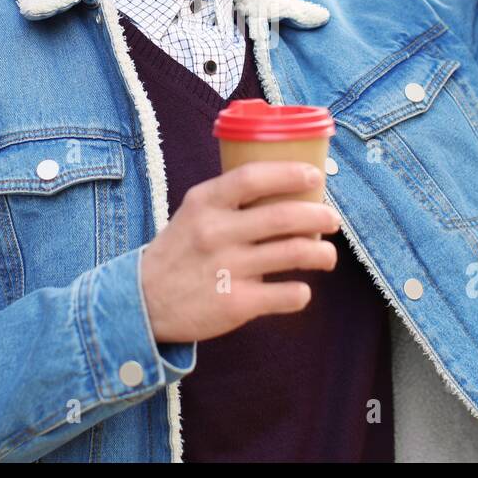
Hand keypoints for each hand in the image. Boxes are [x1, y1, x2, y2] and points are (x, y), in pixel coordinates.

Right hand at [140, 161, 342, 343]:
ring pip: (295, 253)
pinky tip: (301, 290)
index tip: (315, 175)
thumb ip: (229, 199)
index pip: (253, 177)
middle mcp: (216, 232)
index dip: (290, 173)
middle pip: (284, 216)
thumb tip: (285, 186)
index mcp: (205, 203)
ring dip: (322, 253)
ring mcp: (228, 269)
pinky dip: (301, 293)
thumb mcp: (193, 213)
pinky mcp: (237, 304)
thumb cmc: (179, 251)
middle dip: (320, 215)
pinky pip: (287, 295)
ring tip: (328, 255)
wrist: (144, 301)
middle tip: (333, 219)